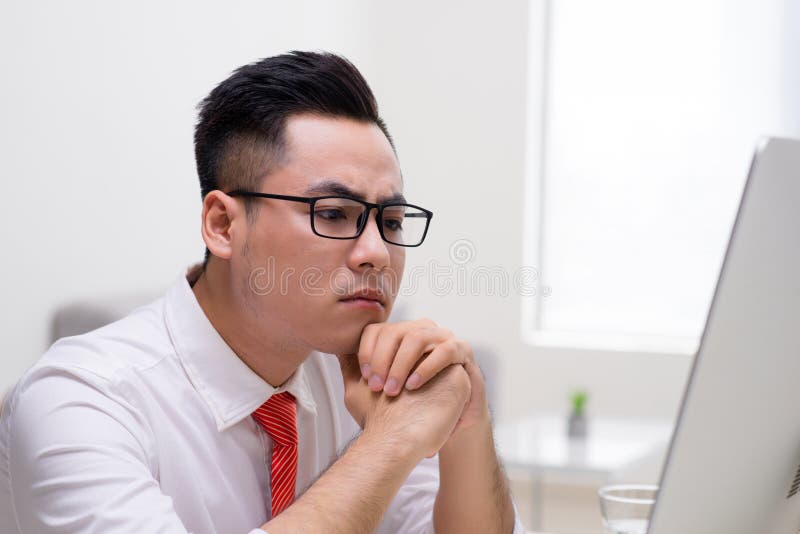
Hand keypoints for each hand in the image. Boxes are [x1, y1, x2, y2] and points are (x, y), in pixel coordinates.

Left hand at [352, 318, 489, 430]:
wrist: (432, 430)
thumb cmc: (401, 410)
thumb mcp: (368, 391)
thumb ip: (353, 368)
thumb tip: (336, 348)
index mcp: (398, 338)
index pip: (376, 329)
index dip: (366, 350)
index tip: (363, 376)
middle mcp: (419, 332)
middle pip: (395, 330)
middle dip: (381, 359)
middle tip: (376, 387)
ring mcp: (442, 339)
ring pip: (418, 336)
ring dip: (401, 364)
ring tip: (393, 390)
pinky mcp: (462, 352)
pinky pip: (446, 350)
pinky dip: (426, 367)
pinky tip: (413, 386)